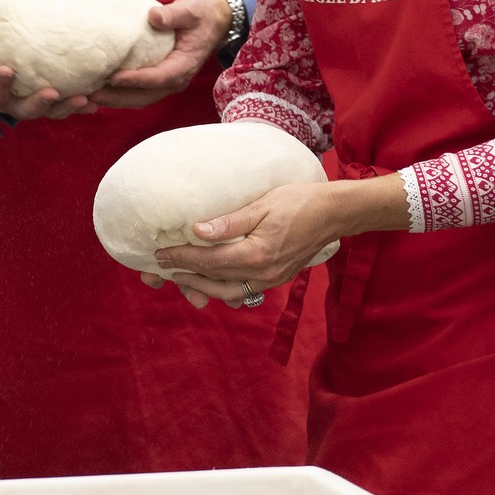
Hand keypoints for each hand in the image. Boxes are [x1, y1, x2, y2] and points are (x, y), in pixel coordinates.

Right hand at [0, 25, 97, 120]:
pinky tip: (96, 102)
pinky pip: (70, 108)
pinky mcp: (56, 105)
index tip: (7, 70)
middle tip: (52, 92)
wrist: (5, 73)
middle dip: (39, 103)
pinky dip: (83, 106)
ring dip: (68, 107)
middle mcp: (16, 105)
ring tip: (84, 98)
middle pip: (25, 110)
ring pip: (52, 112)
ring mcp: (38, 107)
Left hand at [87, 0, 232, 109]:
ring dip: (116, 100)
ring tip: (90, 96)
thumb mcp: (190, 10)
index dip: (136, 80)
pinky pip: (139, 93)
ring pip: (140, 98)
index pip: (159, 77)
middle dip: (118, 97)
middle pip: (145, 96)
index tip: (114, 78)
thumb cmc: (200, 16)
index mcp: (184, 65)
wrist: (211, 23)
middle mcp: (176, 79)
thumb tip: (153, 16)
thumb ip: (173, 14)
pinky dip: (120, 94)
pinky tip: (101, 90)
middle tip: (92, 94)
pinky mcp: (159, 80)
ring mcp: (167, 82)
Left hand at [152, 182, 338, 308]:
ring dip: (203, 286)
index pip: (209, 260)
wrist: (333, 214)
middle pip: (215, 280)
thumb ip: (229, 222)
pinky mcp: (277, 279)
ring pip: (228, 292)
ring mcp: (271, 280)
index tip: (161, 253)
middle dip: (186, 275)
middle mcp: (263, 274)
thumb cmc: (299, 202)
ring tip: (183, 278)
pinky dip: (224, 289)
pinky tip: (213, 281)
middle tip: (163, 268)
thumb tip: (197, 230)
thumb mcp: (262, 205)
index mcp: (257, 255)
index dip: (182, 257)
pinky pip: (243, 291)